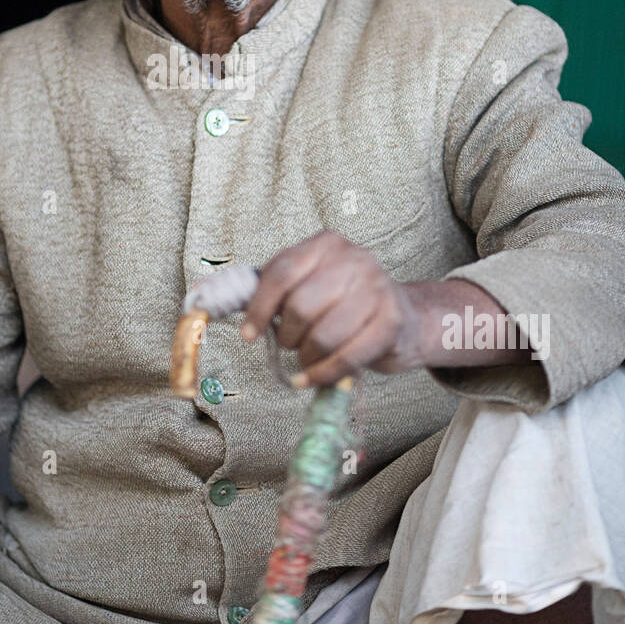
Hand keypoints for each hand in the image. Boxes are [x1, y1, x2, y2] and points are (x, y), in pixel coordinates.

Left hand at [241, 230, 423, 387]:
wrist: (405, 316)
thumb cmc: (344, 301)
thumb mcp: (310, 282)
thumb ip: (273, 289)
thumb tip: (219, 300)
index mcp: (326, 244)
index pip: (282, 272)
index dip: (259, 307)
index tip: (248, 334)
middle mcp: (354, 259)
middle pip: (300, 306)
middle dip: (288, 335)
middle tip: (290, 344)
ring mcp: (377, 289)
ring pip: (323, 336)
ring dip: (306, 357)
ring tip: (307, 358)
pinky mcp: (391, 322)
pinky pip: (347, 358)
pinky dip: (322, 375)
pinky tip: (310, 379)